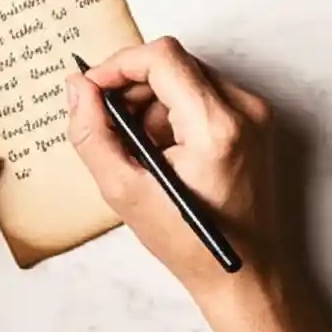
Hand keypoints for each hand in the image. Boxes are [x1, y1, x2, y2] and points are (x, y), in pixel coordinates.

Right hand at [65, 37, 279, 299]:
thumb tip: (77, 87)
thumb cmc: (189, 241)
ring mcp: (254, 115)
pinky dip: (171, 109)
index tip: (92, 89)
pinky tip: (161, 149)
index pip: (162, 57)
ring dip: (150, 99)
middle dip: (131, 84)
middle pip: (173, 62)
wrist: (245, 274)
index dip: (118, 65)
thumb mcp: (122, 189)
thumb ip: (91, 132)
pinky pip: (201, 93)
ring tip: (137, 145)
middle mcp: (244, 111)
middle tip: (108, 123)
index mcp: (215, 126)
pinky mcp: (254, 123)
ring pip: (185, 75)